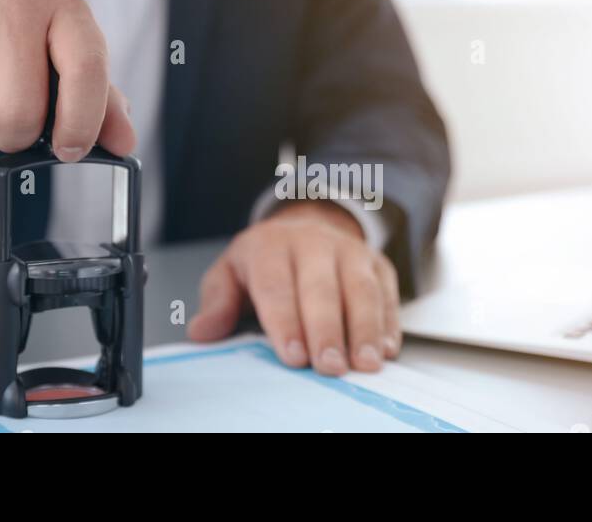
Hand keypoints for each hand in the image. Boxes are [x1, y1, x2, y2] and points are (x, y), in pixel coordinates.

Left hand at [187, 202, 402, 375]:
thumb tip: (202, 332)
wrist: (307, 225)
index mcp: (270, 246)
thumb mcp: (231, 272)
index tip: (293, 356)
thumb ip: (218, 302)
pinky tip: (386, 348)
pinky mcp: (378, 264)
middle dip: (327, 330)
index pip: (277, 285)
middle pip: (322, 289)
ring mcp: (350, 252)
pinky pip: (387, 292)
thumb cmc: (266, 259)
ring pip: (361, 289)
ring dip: (365, 328)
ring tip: (365, 363)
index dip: (286, 322)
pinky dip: (389, 322)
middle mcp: (313, 243)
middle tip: (329, 366)